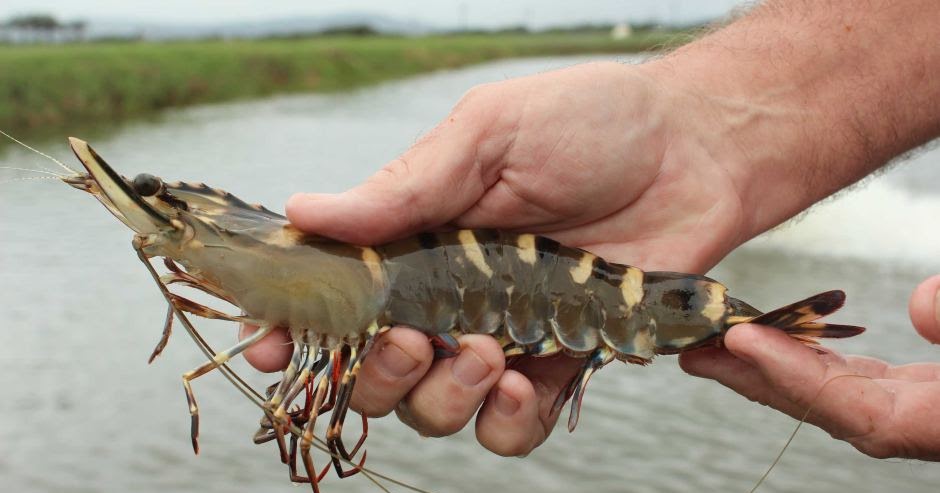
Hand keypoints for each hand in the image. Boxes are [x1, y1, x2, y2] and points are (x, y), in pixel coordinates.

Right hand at [243, 60, 755, 455]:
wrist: (695, 148)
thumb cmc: (591, 122)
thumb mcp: (488, 133)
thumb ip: (406, 186)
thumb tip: (307, 210)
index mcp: (418, 234)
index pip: (339, 290)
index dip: (299, 325)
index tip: (272, 348)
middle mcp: (449, 292)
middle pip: (376, 369)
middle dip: (374, 374)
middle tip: (410, 341)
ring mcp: (502, 332)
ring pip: (434, 408)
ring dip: (439, 398)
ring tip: (480, 351)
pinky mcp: (558, 361)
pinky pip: (513, 425)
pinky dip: (504, 422)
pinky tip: (516, 384)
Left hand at [679, 275, 939, 460]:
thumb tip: (918, 305)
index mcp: (933, 425)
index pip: (846, 404)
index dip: (788, 372)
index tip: (740, 340)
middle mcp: (911, 429)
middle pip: (813, 404)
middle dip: (747, 376)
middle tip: (691, 352)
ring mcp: (910, 415)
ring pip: (822, 394)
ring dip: (765, 368)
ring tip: (712, 345)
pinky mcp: (912, 398)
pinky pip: (846, 383)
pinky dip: (805, 362)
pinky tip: (775, 344)